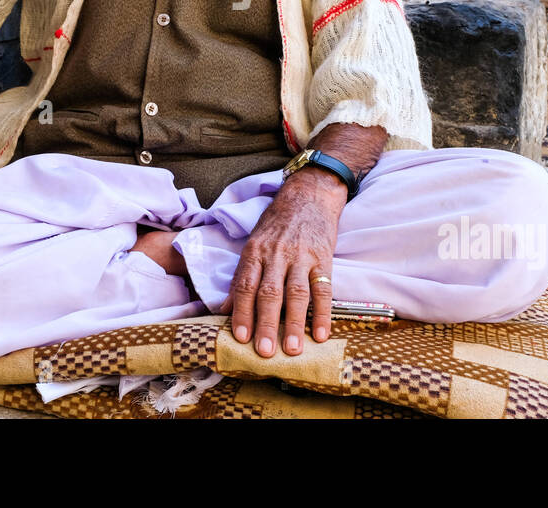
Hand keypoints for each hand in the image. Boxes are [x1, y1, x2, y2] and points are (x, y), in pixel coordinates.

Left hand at [224, 168, 346, 357]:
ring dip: (294, 324)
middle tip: (264, 352)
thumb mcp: (254, 243)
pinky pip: (323, 289)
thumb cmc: (277, 223)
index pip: (245, 285)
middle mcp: (276, 255)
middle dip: (266, 324)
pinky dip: (322, 313)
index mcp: (255, 251)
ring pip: (296, 294)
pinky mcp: (323, 258)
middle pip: (269, 293)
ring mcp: (301, 257)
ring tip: (293, 349)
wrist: (309, 195)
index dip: (242, 312)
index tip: (241, 338)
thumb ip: (242, 275)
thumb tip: (223, 309)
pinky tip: (321, 334)